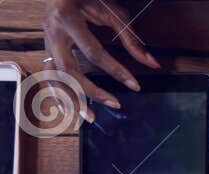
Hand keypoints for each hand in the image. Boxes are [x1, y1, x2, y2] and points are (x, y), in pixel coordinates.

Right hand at [41, 0, 157, 122]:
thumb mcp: (112, 12)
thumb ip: (131, 39)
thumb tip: (153, 64)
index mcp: (67, 18)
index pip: (94, 52)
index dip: (115, 70)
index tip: (135, 85)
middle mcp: (52, 30)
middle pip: (68, 68)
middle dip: (90, 90)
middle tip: (114, 104)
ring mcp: (46, 39)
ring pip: (53, 74)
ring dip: (69, 98)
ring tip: (87, 116)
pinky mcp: (46, 46)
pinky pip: (48, 72)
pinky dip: (57, 91)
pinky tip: (67, 108)